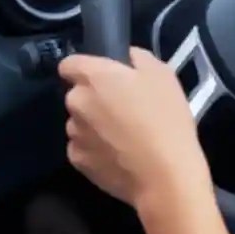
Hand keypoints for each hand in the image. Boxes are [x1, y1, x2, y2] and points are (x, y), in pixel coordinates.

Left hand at [58, 47, 212, 209]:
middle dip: (94, 98)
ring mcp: (74, 134)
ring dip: (93, 124)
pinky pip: (82, 147)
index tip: (104, 77)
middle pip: (77, 94)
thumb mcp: (164, 76)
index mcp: (94, 77)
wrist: (164, 176)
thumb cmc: (166, 120)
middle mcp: (76, 102)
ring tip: (122, 137)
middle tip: (123, 108)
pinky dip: (95, 149)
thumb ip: (139, 58)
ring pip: (79, 122)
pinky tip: (117, 155)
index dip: (85, 68)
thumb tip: (128, 57)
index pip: (69, 64)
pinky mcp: (77, 162)